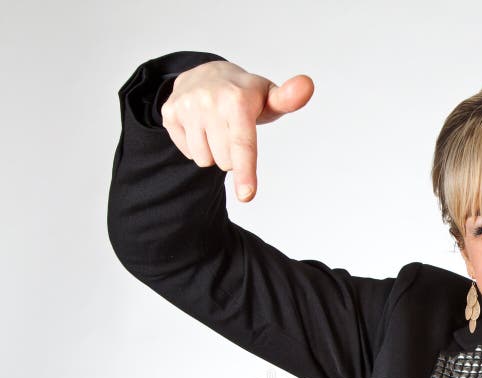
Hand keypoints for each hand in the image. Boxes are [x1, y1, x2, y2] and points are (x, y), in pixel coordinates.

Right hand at [161, 60, 313, 201]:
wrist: (206, 72)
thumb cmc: (245, 94)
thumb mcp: (269, 97)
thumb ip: (289, 98)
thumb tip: (307, 85)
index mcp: (237, 100)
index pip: (242, 145)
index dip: (245, 172)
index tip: (246, 196)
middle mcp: (209, 101)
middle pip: (224, 162)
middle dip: (231, 155)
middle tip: (233, 132)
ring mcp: (186, 106)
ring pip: (204, 160)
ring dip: (214, 152)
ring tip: (217, 128)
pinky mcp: (170, 112)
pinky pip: (187, 152)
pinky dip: (196, 146)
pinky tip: (201, 126)